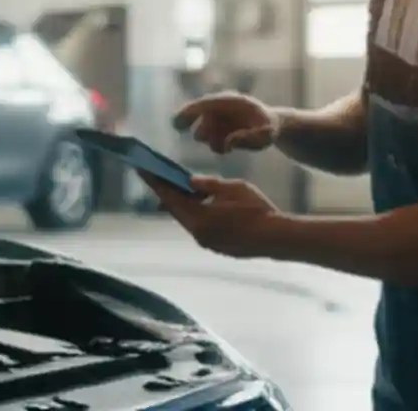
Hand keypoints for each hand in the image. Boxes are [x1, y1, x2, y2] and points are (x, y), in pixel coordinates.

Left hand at [143, 175, 282, 258]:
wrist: (276, 238)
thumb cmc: (257, 210)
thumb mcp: (233, 188)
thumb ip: (209, 184)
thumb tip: (191, 180)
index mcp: (198, 218)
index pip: (169, 197)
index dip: (155, 182)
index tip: (141, 169)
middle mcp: (198, 233)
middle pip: (176, 210)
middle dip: (167, 192)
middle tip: (159, 176)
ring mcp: (207, 243)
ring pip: (188, 219)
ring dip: (183, 204)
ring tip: (182, 188)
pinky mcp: (217, 247)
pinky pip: (200, 227)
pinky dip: (196, 213)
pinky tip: (203, 204)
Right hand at [172, 92, 280, 154]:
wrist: (271, 125)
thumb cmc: (269, 128)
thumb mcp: (265, 135)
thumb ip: (249, 138)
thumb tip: (229, 142)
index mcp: (232, 101)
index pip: (205, 103)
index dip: (188, 112)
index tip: (175, 124)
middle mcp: (221, 105)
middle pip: (201, 117)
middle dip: (204, 132)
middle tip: (213, 143)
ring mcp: (218, 115)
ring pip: (204, 131)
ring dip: (211, 141)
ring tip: (228, 148)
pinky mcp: (217, 125)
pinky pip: (209, 137)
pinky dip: (215, 144)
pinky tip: (228, 147)